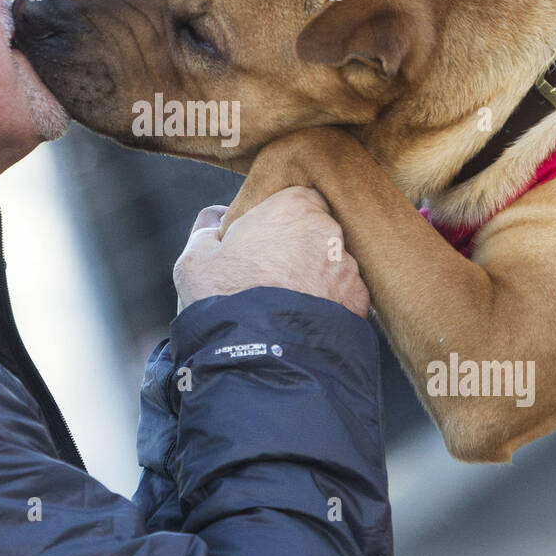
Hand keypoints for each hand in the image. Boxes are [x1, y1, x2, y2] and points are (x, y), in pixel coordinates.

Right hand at [173, 186, 369, 316]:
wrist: (258, 357)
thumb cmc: (224, 299)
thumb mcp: (195, 257)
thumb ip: (207, 228)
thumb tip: (216, 219)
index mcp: (293, 206)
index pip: (293, 199)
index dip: (274, 220)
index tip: (257, 241)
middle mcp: (330, 231)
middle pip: (315, 229)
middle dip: (296, 246)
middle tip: (268, 273)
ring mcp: (349, 268)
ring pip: (330, 264)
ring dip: (313, 275)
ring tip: (285, 301)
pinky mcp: (360, 303)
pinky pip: (342, 295)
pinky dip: (327, 304)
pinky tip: (301, 319)